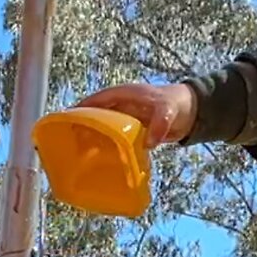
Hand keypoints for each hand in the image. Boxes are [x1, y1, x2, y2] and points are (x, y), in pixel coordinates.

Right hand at [76, 83, 197, 146]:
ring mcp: (124, 119)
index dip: (82, 110)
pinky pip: (112, 139)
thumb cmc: (176, 105)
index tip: (67, 122)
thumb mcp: (168, 111)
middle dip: (81, 127)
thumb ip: (160, 123)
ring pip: (102, 128)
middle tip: (67, 143)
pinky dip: (105, 148)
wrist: (189, 112)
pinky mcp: (129, 132)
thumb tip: (149, 143)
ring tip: (77, 155)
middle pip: (95, 115)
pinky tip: (98, 161)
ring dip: (91, 139)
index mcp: (123, 95)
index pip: (96, 101)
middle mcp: (120, 106)